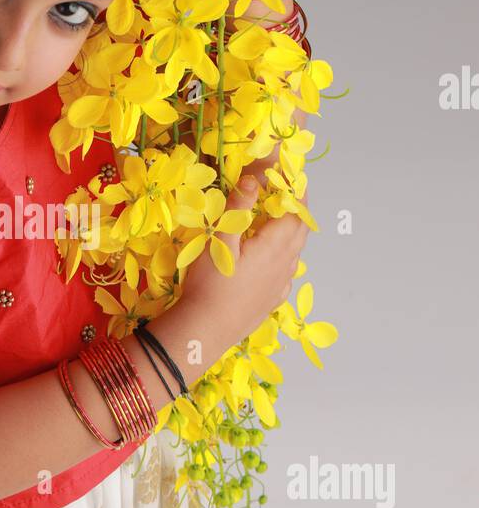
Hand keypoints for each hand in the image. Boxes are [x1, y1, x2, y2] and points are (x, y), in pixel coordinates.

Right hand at [166, 175, 309, 371]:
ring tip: (278, 221)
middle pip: (300, 230)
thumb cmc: (209, 285)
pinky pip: (286, 272)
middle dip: (297, 209)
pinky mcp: (272, 300)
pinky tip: (271, 260)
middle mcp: (285, 264)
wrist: (206, 330)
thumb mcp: (219, 241)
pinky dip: (284, 257)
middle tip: (288, 193)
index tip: (292, 176)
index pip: (296, 211)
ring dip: (291, 232)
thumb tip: (254, 180)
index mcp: (275, 246)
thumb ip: (237, 208)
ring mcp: (280, 284)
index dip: (296, 192)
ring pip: (295, 252)